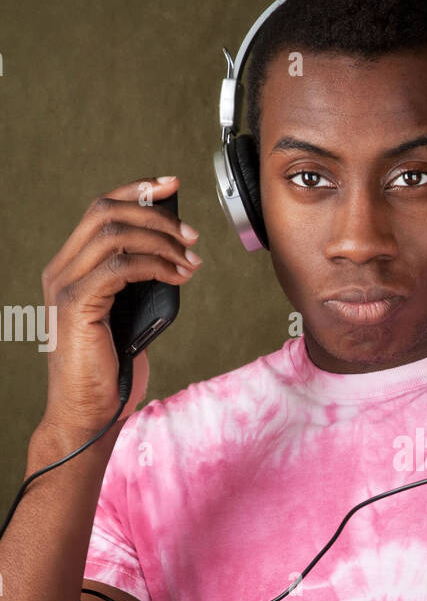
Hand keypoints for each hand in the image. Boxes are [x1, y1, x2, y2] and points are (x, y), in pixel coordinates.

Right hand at [39, 175, 199, 440]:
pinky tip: (178, 276)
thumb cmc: (109, 372)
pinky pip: (120, 266)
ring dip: (162, 241)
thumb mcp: (128, 315)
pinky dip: (155, 265)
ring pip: (114, 234)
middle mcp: (61, 271)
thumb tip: (175, 255)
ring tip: (191, 260)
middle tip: (191, 234)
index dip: (136, 191)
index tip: (171, 186)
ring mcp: (65, 286)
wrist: (87, 414)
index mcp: (70, 268)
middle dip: (155, 214)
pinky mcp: (77, 305)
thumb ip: (138, 283)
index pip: (100, 210)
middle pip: (106, 212)